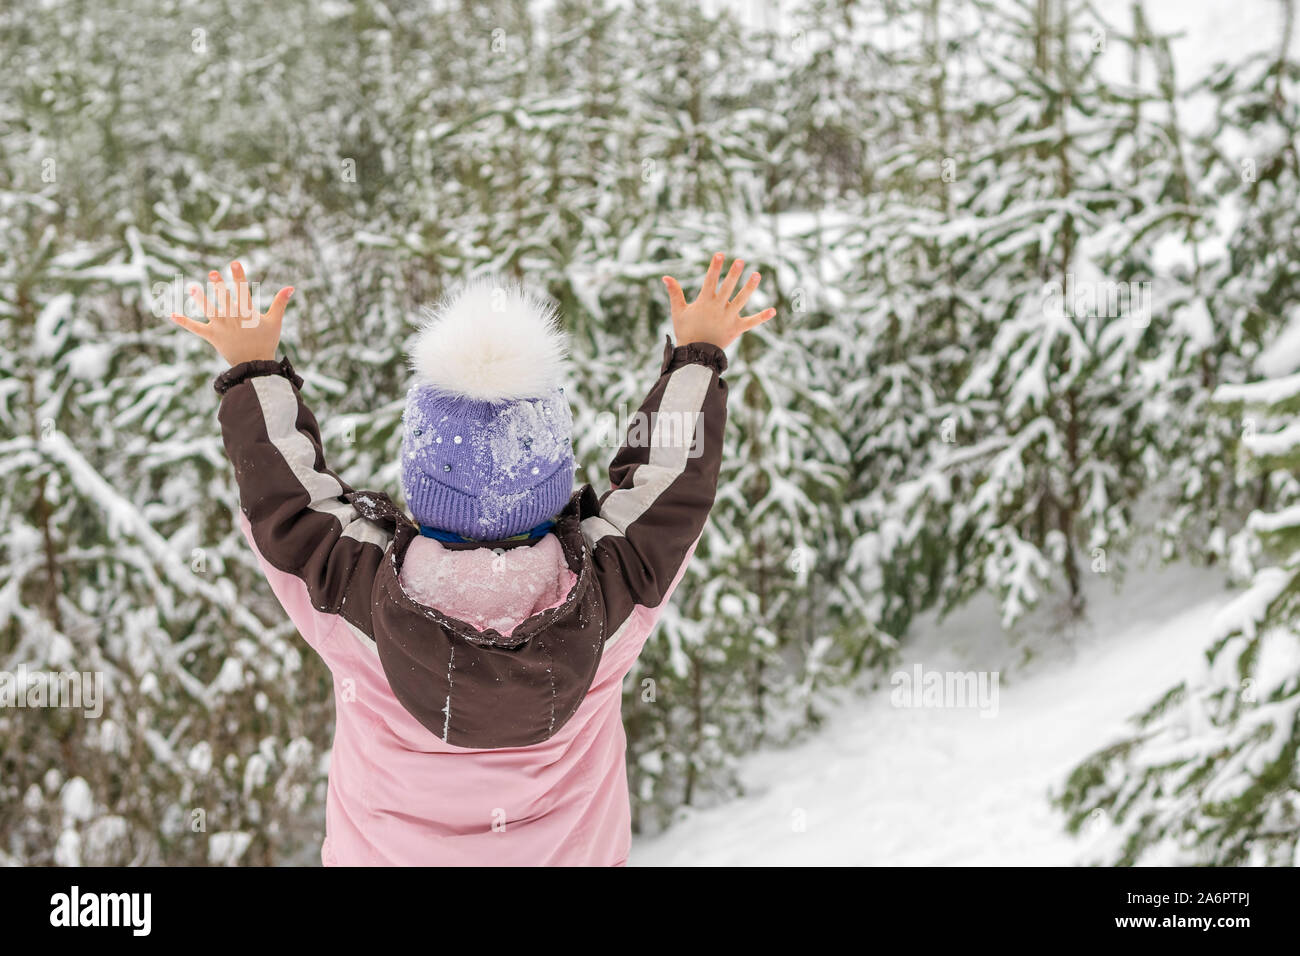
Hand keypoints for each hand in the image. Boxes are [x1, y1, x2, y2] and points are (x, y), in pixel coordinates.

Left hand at [169, 261, 292, 365]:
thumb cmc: (266, 341)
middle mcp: (233, 318)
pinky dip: (184, 322)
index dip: (239, 276)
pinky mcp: (212, 336)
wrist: (255, 365)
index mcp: (248, 313)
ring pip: (209, 311)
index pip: (243, 291)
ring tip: (192, 288)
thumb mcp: (275, 321)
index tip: (234, 263)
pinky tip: (172, 314)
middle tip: (212, 273)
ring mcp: (221, 327)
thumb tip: (291, 287)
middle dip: (219, 286)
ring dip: (200, 300)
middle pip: (225, 299)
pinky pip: (195, 328)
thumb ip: (280, 303)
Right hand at [662, 253, 776, 349]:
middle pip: (727, 288)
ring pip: (741, 300)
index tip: (720, 254)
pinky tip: (773, 310)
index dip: (715, 267)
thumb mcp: (678, 311)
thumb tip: (665, 277)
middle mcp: (718, 308)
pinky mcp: (736, 328)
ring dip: (749, 287)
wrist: (696, 354)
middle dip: (734, 274)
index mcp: (704, 302)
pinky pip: (751, 322)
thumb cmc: (686, 331)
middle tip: (741, 261)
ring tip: (757, 274)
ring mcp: (729, 318)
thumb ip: (674, 293)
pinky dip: (762, 317)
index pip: (710, 281)